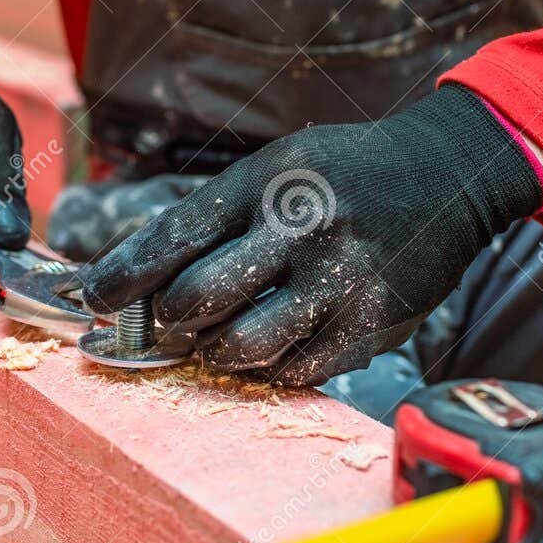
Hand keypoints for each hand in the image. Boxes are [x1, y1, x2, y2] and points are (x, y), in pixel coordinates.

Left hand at [77, 87, 542, 385]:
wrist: (448, 175)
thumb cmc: (341, 177)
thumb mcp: (273, 170)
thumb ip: (210, 219)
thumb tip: (130, 275)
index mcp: (266, 184)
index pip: (174, 237)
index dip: (123, 276)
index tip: (93, 297)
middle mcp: (301, 231)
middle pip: (199, 299)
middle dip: (168, 320)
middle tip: (169, 320)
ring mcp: (340, 283)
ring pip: (243, 347)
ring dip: (215, 351)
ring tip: (217, 337)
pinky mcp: (371, 327)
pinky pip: (294, 371)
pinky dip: (267, 368)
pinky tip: (268, 348)